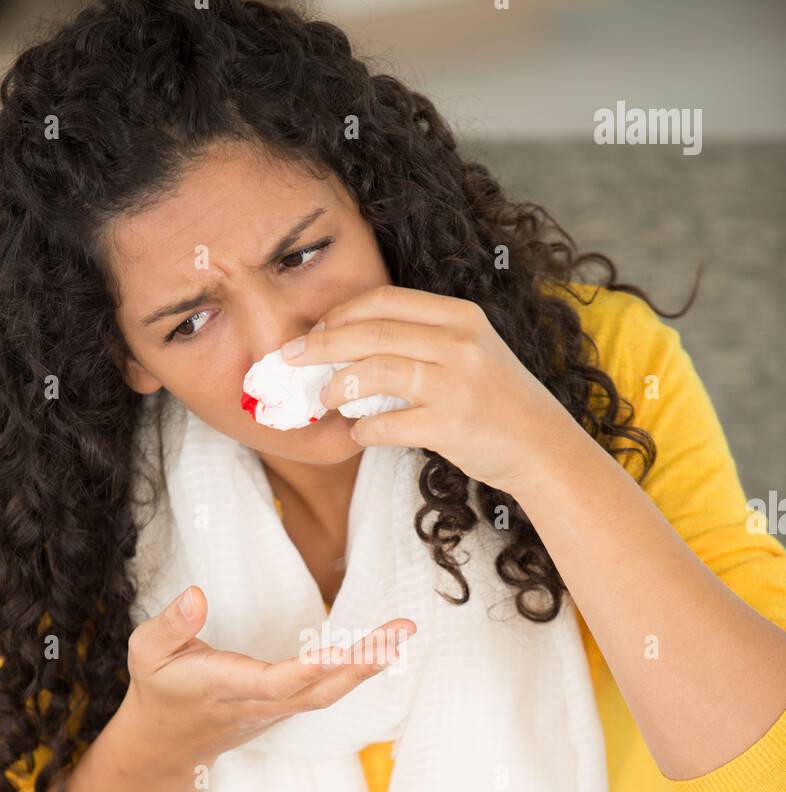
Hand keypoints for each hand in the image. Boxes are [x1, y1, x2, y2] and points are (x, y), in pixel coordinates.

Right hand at [124, 584, 415, 772]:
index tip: (343, 650)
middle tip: (401, 632)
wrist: (167, 743)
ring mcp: (277, 709)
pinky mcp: (287, 706)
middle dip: (363, 663)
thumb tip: (196, 595)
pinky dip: (358, 669)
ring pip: (330, 692)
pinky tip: (383, 646)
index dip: (310, 668)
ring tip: (402, 633)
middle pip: (320, 690)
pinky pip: (328, 689)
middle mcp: (260, 703)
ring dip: (369, 664)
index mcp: (226, 688)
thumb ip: (171, 624)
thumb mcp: (146, 651)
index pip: (275, 682)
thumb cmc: (158, 688)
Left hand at [281, 283, 586, 495]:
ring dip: (338, 387)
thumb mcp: (471, 351)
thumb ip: (423, 340)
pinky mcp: (451, 426)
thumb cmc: (498, 402)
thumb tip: (351, 345)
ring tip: (325, 400)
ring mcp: (456, 384)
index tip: (314, 332)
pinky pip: (387, 424)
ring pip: (374, 372)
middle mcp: (459, 343)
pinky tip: (359, 434)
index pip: (384, 300)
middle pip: (370, 332)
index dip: (340, 314)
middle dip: (320, 345)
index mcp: (460, 316)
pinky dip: (364, 431)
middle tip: (290, 360)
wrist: (543, 448)